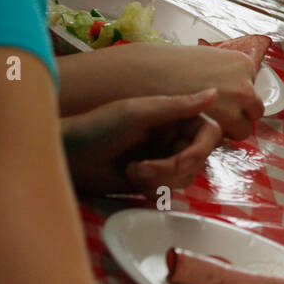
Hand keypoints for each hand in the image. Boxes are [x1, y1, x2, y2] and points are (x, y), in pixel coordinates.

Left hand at [61, 89, 223, 195]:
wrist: (67, 155)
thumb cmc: (99, 127)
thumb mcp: (139, 113)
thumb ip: (177, 106)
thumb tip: (216, 92)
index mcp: (175, 117)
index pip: (209, 133)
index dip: (200, 150)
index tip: (181, 160)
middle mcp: (174, 138)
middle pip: (199, 160)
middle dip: (171, 168)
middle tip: (142, 169)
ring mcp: (164, 159)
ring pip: (186, 178)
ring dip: (160, 179)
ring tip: (133, 171)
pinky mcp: (153, 180)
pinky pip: (169, 191)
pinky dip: (152, 189)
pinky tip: (131, 179)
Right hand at [90, 43, 263, 137]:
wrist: (139, 75)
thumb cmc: (168, 66)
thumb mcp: (206, 59)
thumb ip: (225, 74)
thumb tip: (236, 91)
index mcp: (244, 63)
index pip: (252, 89)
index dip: (234, 98)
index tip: (217, 97)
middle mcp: (246, 84)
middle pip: (253, 110)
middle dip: (236, 114)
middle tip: (211, 113)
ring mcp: (237, 106)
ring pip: (243, 129)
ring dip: (226, 129)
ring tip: (199, 123)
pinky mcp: (225, 124)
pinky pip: (225, 140)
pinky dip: (212, 139)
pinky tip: (193, 128)